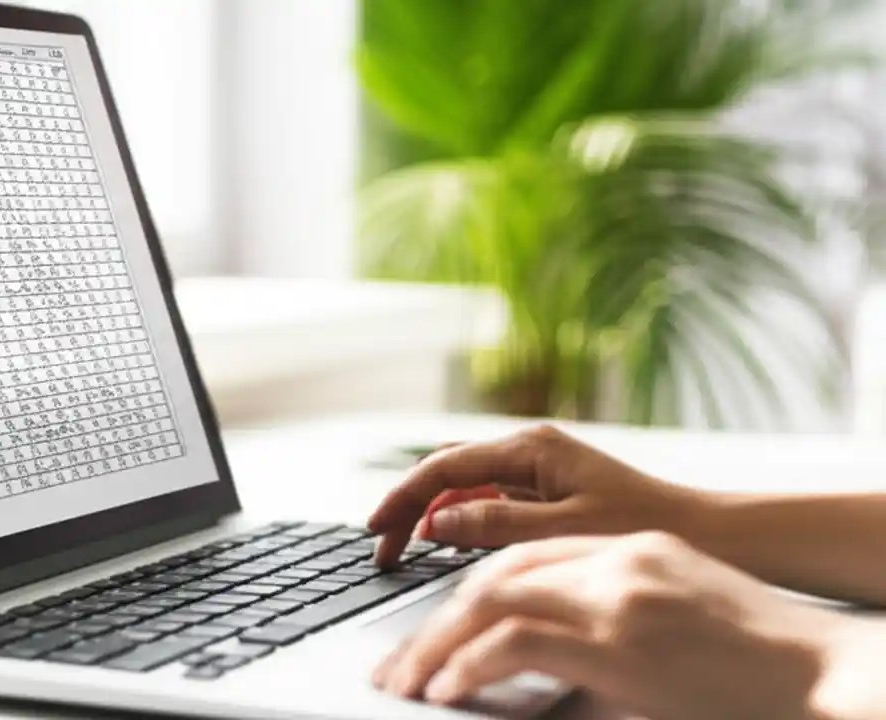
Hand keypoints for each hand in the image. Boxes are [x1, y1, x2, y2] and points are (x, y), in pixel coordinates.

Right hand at [368, 425, 706, 565]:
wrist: (708, 531)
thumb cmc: (644, 526)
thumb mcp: (564, 530)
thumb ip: (497, 522)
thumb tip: (440, 520)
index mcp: (531, 448)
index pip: (445, 467)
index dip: (403, 498)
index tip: (376, 528)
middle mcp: (530, 450)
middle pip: (447, 472)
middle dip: (409, 506)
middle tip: (382, 545)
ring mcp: (538, 469)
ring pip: (465, 486)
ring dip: (432, 513)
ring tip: (405, 548)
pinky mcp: (548, 489)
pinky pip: (488, 499)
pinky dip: (461, 520)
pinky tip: (450, 544)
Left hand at [373, 532, 854, 719]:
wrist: (819, 670)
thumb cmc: (752, 659)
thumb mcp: (670, 623)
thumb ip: (604, 626)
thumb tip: (534, 664)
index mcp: (625, 551)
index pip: (521, 560)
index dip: (466, 595)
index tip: (432, 631)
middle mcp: (614, 561)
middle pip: (495, 575)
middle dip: (436, 621)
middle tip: (399, 664)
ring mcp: (616, 596)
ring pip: (492, 601)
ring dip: (438, 645)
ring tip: (408, 683)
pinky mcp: (622, 640)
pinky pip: (518, 642)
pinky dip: (472, 664)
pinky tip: (448, 690)